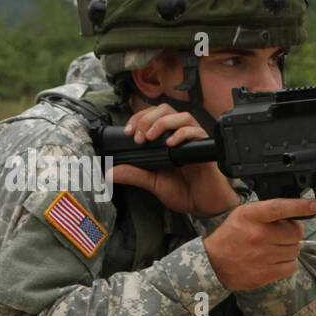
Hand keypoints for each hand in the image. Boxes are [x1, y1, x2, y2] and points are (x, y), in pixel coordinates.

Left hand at [107, 104, 239, 217]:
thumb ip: (133, 174)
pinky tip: (171, 144)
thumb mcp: (152, 183)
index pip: (152, 116)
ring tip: (151, 138)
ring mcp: (194, 140)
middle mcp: (181, 136)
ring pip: (181, 116)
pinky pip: (196, 132)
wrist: (204, 206)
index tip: (128, 132)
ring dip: (162, 123)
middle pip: (165, 109)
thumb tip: (110, 173)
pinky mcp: (204, 148)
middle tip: (139, 137)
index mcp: (167, 139)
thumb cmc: (185, 193)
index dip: (138, 118)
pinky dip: (182, 134)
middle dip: (148, 118)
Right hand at [203, 197, 315, 289]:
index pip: (280, 208)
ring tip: (275, 247)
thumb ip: (267, 211)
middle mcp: (257, 235)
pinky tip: (276, 259)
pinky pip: (291, 266)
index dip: (300, 206)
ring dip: (290, 248)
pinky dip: (288, 263)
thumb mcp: (244, 214)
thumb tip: (296, 211)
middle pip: (296, 232)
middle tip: (284, 234)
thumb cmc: (232, 235)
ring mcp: (261, 256)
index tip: (314, 206)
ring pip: (295, 250)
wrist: (213, 263)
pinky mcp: (264, 273)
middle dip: (294, 232)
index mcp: (251, 216)